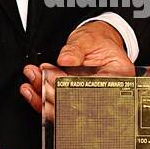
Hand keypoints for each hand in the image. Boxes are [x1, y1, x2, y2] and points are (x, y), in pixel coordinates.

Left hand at [20, 20, 134, 115]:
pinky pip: (57, 109)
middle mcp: (107, 93)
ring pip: (65, 109)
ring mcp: (90, 101)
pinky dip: (41, 100)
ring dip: (44, 96)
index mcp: (119, 76)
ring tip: (33, 78)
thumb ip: (76, 49)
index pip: (95, 88)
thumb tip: (66, 59)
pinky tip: (31, 90)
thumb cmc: (95, 42)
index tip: (54, 77)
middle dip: (55, 91)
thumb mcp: (87, 39)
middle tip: (41, 77)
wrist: (93, 45)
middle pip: (80, 103)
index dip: (72, 85)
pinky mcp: (74, 104)